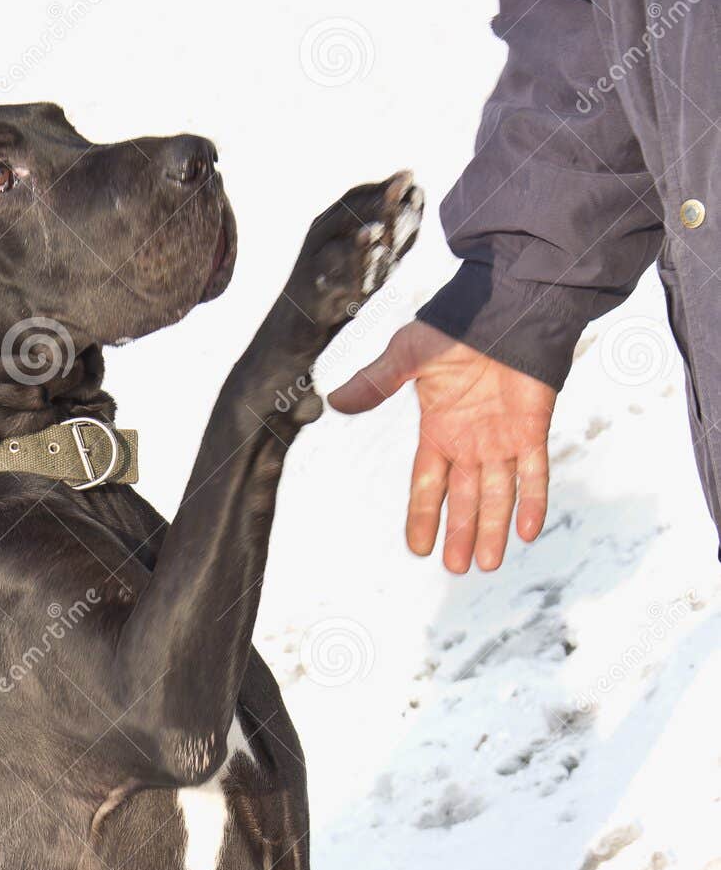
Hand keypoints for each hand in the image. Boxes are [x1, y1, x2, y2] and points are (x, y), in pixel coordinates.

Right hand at [328, 322, 556, 572]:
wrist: (507, 301)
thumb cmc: (455, 323)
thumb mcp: (407, 355)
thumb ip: (376, 382)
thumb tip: (334, 402)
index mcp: (439, 430)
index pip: (427, 485)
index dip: (423, 516)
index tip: (418, 548)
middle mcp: (470, 441)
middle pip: (464, 499)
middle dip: (461, 533)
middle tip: (457, 568)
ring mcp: (502, 438)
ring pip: (497, 495)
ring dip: (493, 529)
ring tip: (487, 565)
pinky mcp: (532, 428)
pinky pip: (534, 473)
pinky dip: (532, 501)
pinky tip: (527, 531)